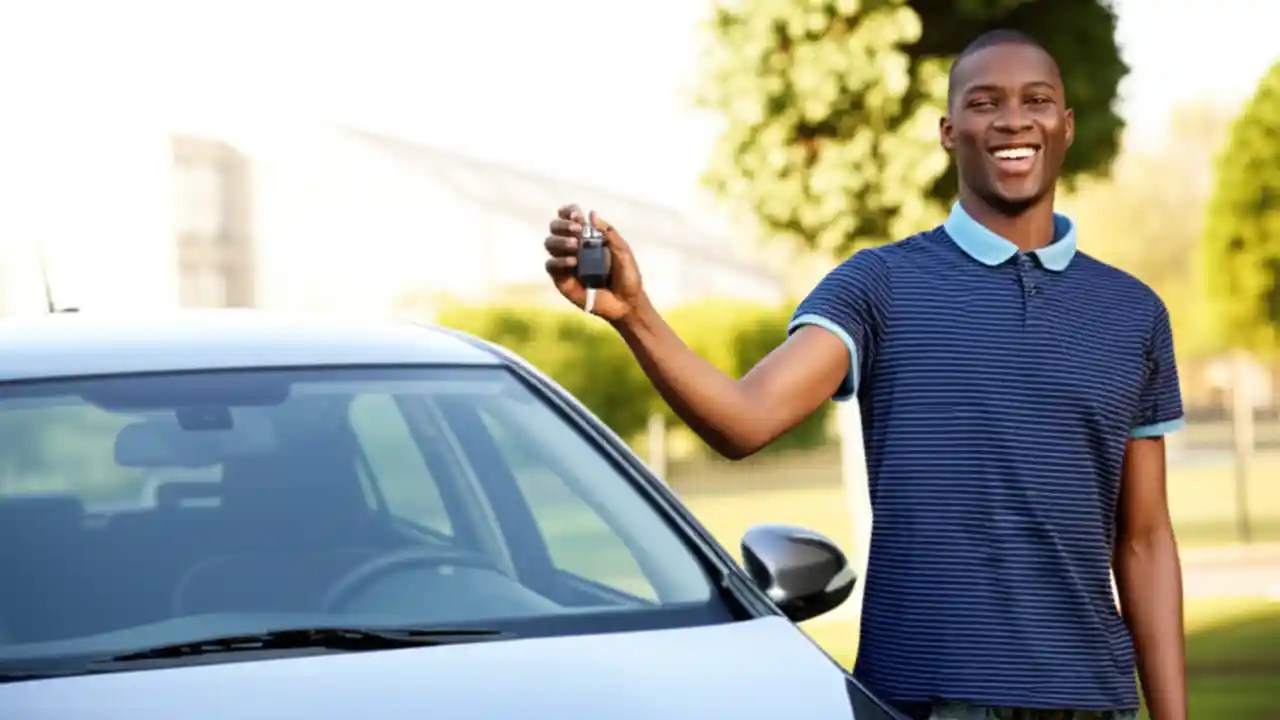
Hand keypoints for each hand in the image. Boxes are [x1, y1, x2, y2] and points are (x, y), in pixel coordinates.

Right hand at [544, 204, 644, 321]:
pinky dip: (559, 261)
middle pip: (555, 227)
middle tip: (577, 229)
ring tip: (575, 246)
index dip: (569, 212)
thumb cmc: (627, 276)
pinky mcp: (562, 279)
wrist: (626, 303)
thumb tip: (591, 214)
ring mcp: (566, 263)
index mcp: (588, 237)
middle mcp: (574, 247)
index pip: (571, 218)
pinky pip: (551, 265)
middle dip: (563, 224)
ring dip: (560, 241)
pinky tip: (572, 262)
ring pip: (550, 243)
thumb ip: (608, 233)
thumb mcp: (622, 251)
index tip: (576, 214)